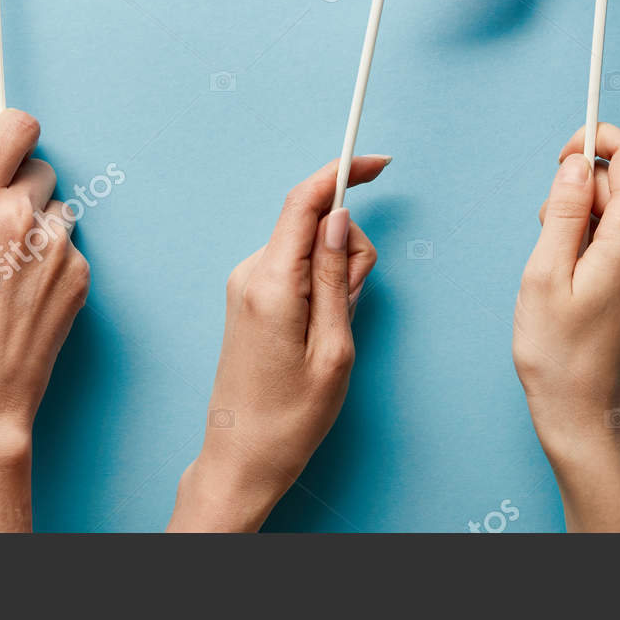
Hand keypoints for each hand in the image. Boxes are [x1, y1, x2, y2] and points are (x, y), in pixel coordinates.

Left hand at [168, 156, 386, 530]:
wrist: (242, 457)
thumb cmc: (291, 416)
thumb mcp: (334, 348)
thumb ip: (335, 275)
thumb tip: (338, 217)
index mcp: (271, 283)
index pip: (305, 202)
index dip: (342, 172)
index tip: (378, 161)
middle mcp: (250, 273)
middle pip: (314, 222)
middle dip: (347, 250)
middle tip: (351, 308)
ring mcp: (244, 282)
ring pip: (308, 244)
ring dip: (334, 273)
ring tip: (333, 329)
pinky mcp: (248, 294)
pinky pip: (295, 265)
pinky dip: (318, 284)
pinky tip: (319, 326)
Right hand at [512, 125, 619, 531]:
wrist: (584, 410)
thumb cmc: (557, 351)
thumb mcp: (543, 273)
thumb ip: (562, 211)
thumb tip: (576, 164)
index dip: (596, 139)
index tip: (562, 158)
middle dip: (577, 189)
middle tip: (545, 232)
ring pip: (619, 206)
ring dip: (581, 216)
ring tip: (556, 263)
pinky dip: (592, 237)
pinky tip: (572, 274)